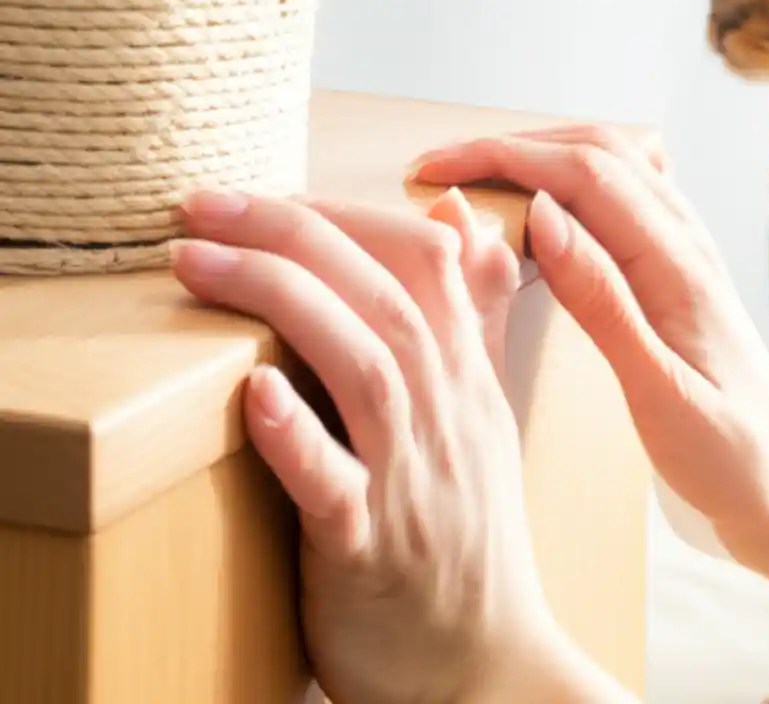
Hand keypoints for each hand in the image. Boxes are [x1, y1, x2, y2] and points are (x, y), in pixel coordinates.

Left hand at [171, 188, 549, 703]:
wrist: (486, 663)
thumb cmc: (470, 538)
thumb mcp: (482, 418)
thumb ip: (470, 319)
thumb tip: (458, 221)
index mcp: (469, 383)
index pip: (427, 264)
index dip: (347, 213)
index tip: (267, 193)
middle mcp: (449, 419)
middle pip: (389, 299)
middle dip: (297, 235)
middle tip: (205, 201)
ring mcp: (415, 485)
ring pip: (367, 370)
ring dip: (284, 304)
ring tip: (200, 262)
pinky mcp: (372, 551)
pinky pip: (337, 486)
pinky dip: (297, 436)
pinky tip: (252, 393)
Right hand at [412, 126, 768, 543]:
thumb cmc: (731, 457)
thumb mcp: (661, 394)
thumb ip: (603, 303)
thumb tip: (542, 216)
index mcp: (679, 268)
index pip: (583, 174)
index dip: (504, 157)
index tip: (435, 168)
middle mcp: (687, 246)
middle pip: (597, 152)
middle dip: (512, 145)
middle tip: (440, 165)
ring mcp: (687, 257)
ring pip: (612, 168)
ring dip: (542, 156)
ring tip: (477, 177)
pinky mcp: (680, 277)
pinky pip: (623, 202)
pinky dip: (571, 185)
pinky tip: (542, 209)